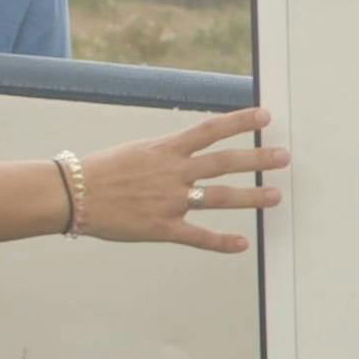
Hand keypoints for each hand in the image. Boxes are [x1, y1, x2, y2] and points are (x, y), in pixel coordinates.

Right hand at [81, 107, 286, 254]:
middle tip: (283, 158)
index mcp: (166, 149)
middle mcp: (173, 172)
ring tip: (275, 196)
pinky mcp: (162, 227)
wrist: (74, 194)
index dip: (240, 120)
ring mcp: (170, 200)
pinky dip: (221, 242)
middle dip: (257, 158)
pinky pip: (198, 237)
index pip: (210, 129)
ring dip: (250, 197)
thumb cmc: (101, 171)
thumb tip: (188, 150)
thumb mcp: (137, 151)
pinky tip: (242, 244)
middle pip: (224, 162)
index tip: (265, 115)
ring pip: (219, 197)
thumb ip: (166, 154)